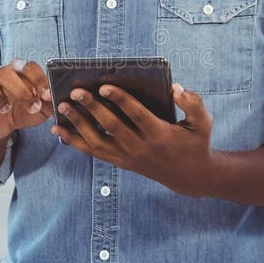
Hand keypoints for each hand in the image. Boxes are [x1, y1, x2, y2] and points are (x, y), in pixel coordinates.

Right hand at [0, 59, 53, 140]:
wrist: (2, 126)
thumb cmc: (23, 112)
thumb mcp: (40, 111)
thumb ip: (49, 105)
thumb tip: (57, 102)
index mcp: (19, 71)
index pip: (27, 66)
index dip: (38, 79)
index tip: (46, 96)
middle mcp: (0, 73)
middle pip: (4, 70)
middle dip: (20, 89)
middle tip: (31, 106)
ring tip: (6, 110)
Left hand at [51, 82, 214, 196]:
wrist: (190, 176)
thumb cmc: (196, 142)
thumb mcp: (203, 122)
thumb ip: (193, 103)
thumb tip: (175, 88)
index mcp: (160, 134)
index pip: (136, 115)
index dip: (120, 100)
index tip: (104, 86)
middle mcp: (141, 147)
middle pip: (111, 126)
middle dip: (92, 108)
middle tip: (75, 92)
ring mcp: (128, 157)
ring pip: (97, 142)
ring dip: (78, 124)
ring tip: (63, 107)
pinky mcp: (121, 162)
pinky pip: (94, 152)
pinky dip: (75, 142)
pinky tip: (60, 130)